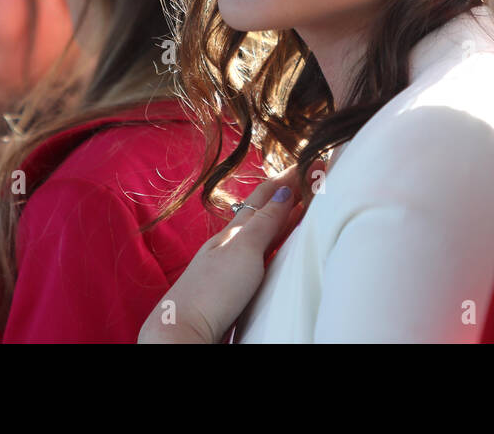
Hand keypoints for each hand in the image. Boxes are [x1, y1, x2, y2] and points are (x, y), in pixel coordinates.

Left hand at [138, 168, 302, 343]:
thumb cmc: (212, 290)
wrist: (184, 331)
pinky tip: (279, 244)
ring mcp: (230, 264)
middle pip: (262, 210)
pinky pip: (261, 252)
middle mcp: (231, 243)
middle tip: (309, 176)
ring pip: (261, 230)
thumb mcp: (244, 250)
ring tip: (301, 204)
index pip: (264, 195)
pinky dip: (275, 239)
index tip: (310, 161)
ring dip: (282, 215)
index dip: (287, 178)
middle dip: (285, 192)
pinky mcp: (232, 285)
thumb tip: (284, 191)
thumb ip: (265, 222)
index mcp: (234, 231)